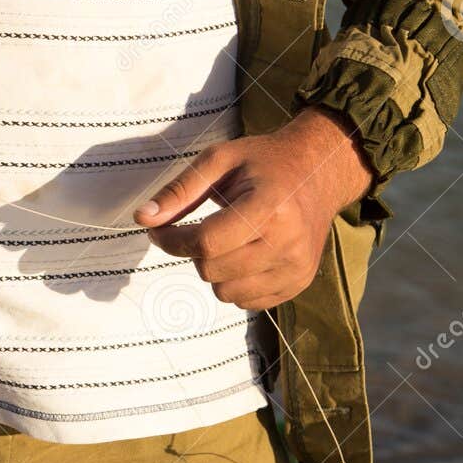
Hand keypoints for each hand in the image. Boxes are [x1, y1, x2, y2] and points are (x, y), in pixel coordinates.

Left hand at [133, 107, 375, 310]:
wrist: (320, 173)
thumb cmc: (264, 163)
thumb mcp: (219, 161)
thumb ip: (179, 191)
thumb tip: (143, 218)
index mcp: (270, 207)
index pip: (206, 243)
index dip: (171, 240)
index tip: (159, 229)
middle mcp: (289, 242)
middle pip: (211, 270)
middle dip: (193, 251)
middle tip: (199, 229)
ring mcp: (297, 267)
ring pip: (225, 292)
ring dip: (213, 270)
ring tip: (227, 239)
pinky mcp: (299, 283)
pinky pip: (246, 302)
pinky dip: (234, 282)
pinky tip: (244, 254)